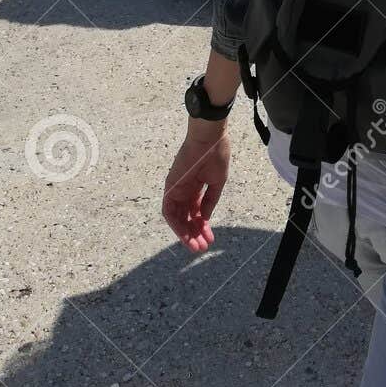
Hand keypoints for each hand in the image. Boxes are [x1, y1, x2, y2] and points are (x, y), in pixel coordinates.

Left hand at [163, 121, 230, 253]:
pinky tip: (185, 235)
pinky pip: (169, 211)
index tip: (210, 239)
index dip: (203, 226)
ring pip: (177, 218)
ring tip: (195, 246)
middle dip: (194, 234)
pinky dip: (175, 224)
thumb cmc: (216, 155)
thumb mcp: (217, 181)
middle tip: (202, 248)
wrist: (209, 139)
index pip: (197, 212)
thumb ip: (210, 200)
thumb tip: (204, 217)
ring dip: (184, 234)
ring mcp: (176, 190)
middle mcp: (184, 191)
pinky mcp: (170, 188)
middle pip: (187, 218)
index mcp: (197, 187)